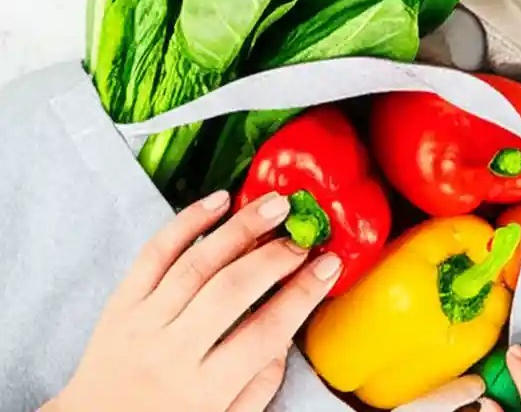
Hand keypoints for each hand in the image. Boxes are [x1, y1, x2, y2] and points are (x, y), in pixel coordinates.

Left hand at [45, 190, 341, 411]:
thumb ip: (261, 381)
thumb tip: (288, 330)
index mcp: (205, 389)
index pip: (267, 330)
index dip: (304, 293)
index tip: (330, 265)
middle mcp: (172, 352)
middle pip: (232, 289)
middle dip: (276, 256)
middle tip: (305, 236)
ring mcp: (142, 323)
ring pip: (197, 262)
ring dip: (241, 227)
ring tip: (276, 204)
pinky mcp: (120, 303)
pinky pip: (154, 253)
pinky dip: (187, 222)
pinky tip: (219, 201)